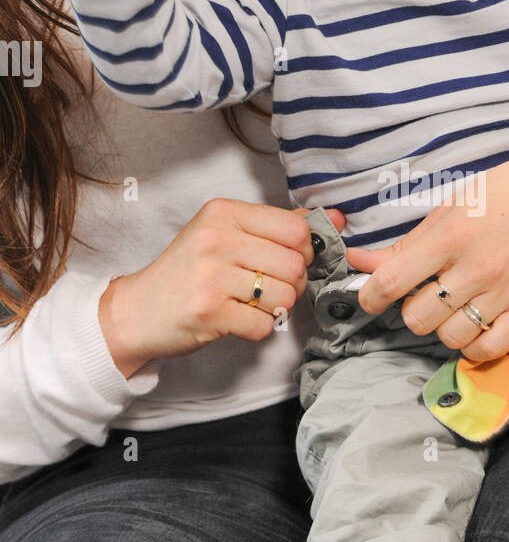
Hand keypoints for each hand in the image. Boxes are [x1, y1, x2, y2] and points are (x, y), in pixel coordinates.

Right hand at [98, 198, 345, 378]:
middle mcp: (217, 239)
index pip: (295, 228)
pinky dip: (258, 329)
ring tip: (250, 303)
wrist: (138, 311)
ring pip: (284, 296)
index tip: (285, 260)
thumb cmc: (189, 272)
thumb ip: (279, 226)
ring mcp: (211, 276)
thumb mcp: (226, 234)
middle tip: (269, 289)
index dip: (302, 251)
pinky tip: (237, 319)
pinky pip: (264, 325)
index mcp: (224, 213)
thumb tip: (337, 217)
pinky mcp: (209, 312)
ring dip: (276, 308)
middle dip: (292, 284)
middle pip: (294, 265)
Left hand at [344, 120, 508, 361]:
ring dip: (443, 326)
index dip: (371, 295)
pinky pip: (490, 348)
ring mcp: (506, 292)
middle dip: (411, 309)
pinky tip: (475, 325)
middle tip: (424, 293)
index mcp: (451, 236)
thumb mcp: (452, 206)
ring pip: (450, 338)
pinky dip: (475, 345)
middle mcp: (477, 268)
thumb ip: (407, 242)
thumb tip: (360, 261)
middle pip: (418, 318)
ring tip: (453, 306)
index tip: (373, 295)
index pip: (392, 282)